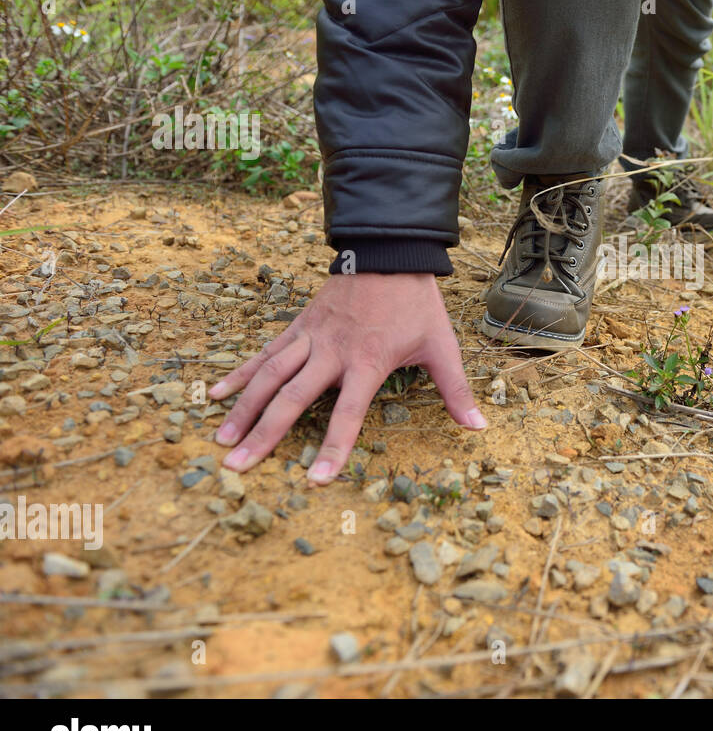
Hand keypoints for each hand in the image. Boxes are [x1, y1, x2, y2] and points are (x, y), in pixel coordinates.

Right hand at [209, 272, 484, 484]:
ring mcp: (310, 337)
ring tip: (221, 440)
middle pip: (291, 398)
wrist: (389, 251)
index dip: (334, 447)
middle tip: (237, 467)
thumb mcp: (443, 346)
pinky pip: (265, 353)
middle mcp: (332, 352)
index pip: (348, 413)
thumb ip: (456, 390)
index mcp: (367, 362)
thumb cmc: (416, 302)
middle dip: (264, 435)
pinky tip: (216, 394)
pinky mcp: (299, 326)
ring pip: (269, 376)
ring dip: (243, 409)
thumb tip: (479, 427)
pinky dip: (240, 373)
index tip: (315, 479)